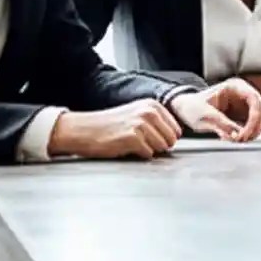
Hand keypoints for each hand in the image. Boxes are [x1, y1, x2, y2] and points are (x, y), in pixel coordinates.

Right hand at [48, 100, 181, 159]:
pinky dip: (140, 155)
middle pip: (171, 139)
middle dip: (161, 145)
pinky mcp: (133, 138)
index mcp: (151, 105)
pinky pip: (148, 154)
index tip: (156, 139)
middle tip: (143, 144)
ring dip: (150, 150)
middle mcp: (148, 112)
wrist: (84, 130)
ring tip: (134, 144)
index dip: (167, 137)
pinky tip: (127, 148)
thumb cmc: (109, 125)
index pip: (176, 128)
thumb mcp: (135, 114)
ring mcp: (141, 124)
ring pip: (162, 147)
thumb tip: (174, 137)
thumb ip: (156, 121)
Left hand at [170, 78, 260, 141]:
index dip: (254, 117)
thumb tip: (238, 134)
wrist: (186, 109)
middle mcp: (243, 93)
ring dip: (253, 131)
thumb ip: (222, 125)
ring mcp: (245, 104)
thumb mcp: (205, 116)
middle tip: (241, 140)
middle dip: (254, 127)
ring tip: (237, 139)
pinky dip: (250, 133)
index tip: (245, 133)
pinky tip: (239, 137)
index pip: (254, 99)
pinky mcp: (244, 114)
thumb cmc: (193, 107)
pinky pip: (255, 124)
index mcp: (234, 87)